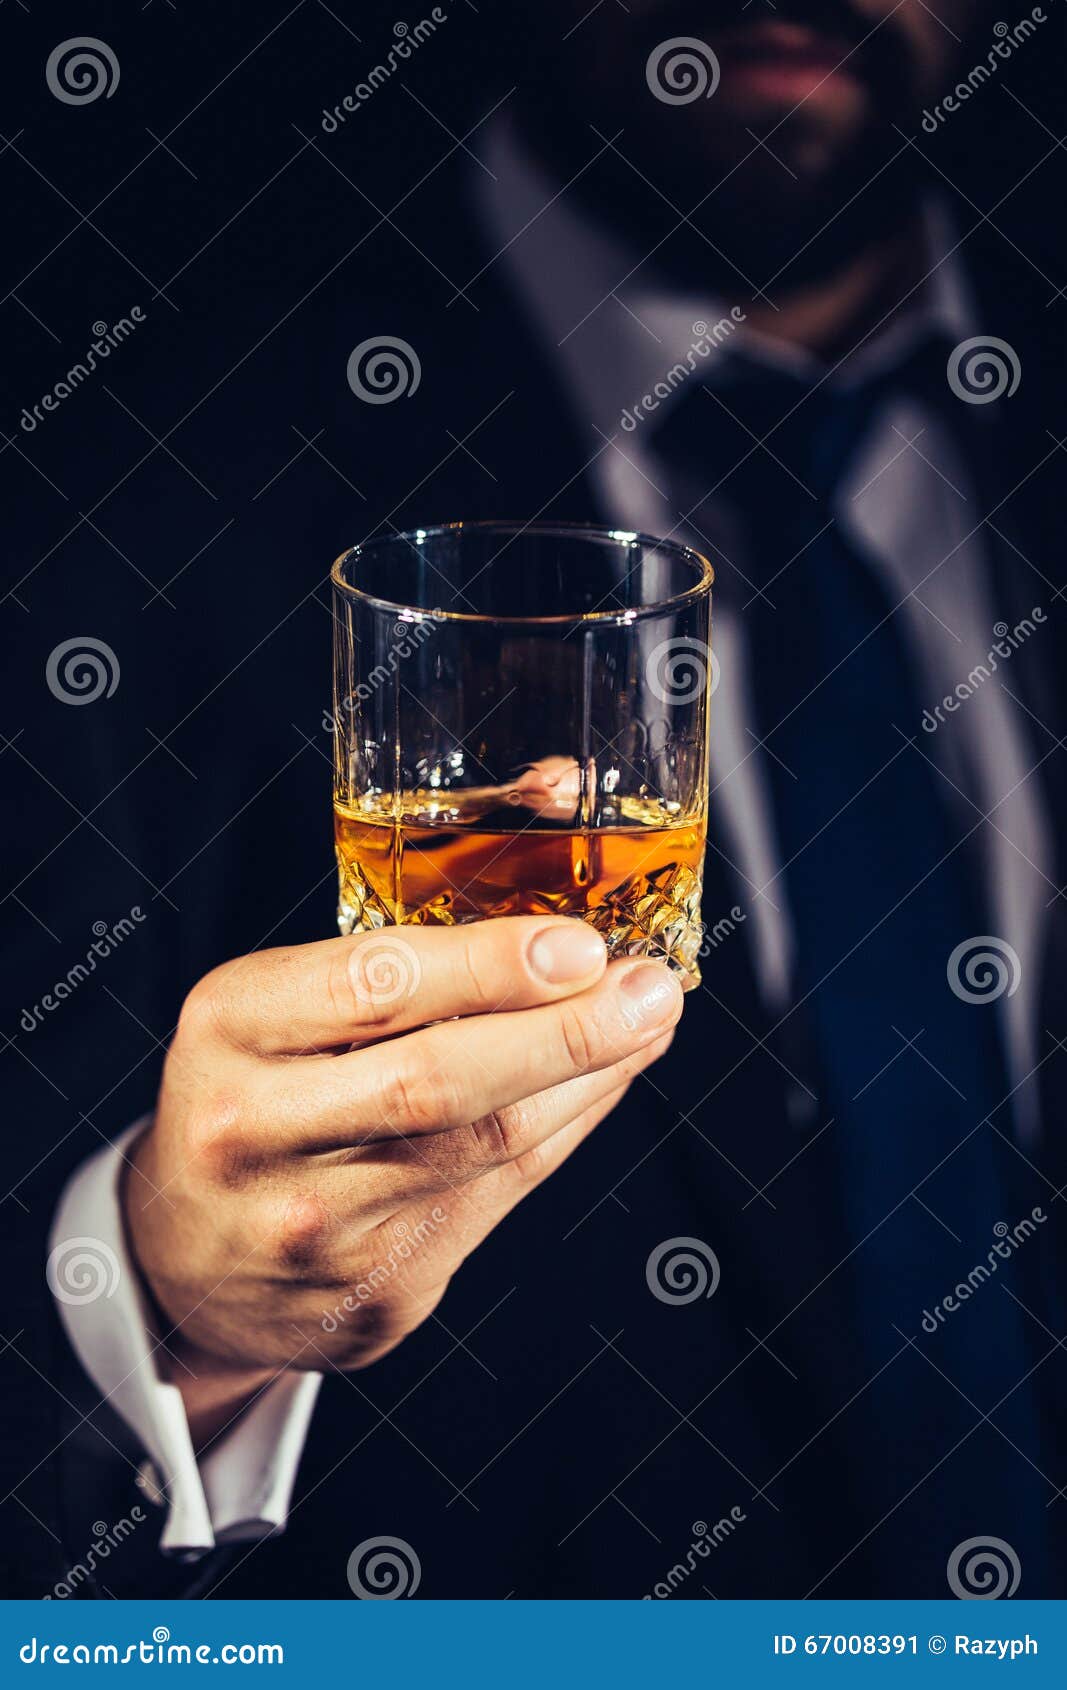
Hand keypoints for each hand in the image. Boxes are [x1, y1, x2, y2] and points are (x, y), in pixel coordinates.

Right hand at [124, 919, 682, 1437]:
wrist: (189, 1263)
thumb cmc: (251, 1099)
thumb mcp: (269, 1011)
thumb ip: (382, 973)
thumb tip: (550, 936)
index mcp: (229, 1030)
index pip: (371, 986)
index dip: (490, 965)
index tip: (581, 943)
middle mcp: (259, 1132)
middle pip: (437, 1082)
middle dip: (565, 1031)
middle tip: (649, 988)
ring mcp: (316, 1226)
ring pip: (483, 1145)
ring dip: (588, 1077)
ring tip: (649, 1023)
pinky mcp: (374, 1292)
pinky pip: (498, 1197)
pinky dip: (567, 1129)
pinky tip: (608, 1082)